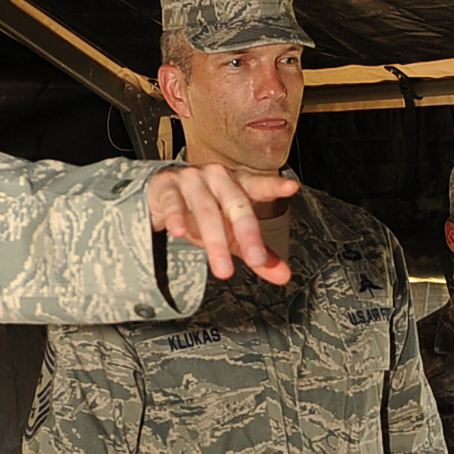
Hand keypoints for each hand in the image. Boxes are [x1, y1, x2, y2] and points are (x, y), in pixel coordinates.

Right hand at [148, 164, 299, 286]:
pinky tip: (178, 231)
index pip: (259, 186)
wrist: (162, 194)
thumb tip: (284, 276)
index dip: (274, 186)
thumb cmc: (205, 210)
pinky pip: (173, 202)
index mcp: (239, 185)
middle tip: (256, 260)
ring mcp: (192, 180)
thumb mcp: (232, 232)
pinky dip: (175, 217)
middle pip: (236, 204)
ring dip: (215, 240)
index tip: (291, 187)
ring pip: (206, 209)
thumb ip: (257, 252)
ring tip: (222, 269)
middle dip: (247, 233)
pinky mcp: (168, 187)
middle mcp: (218, 178)